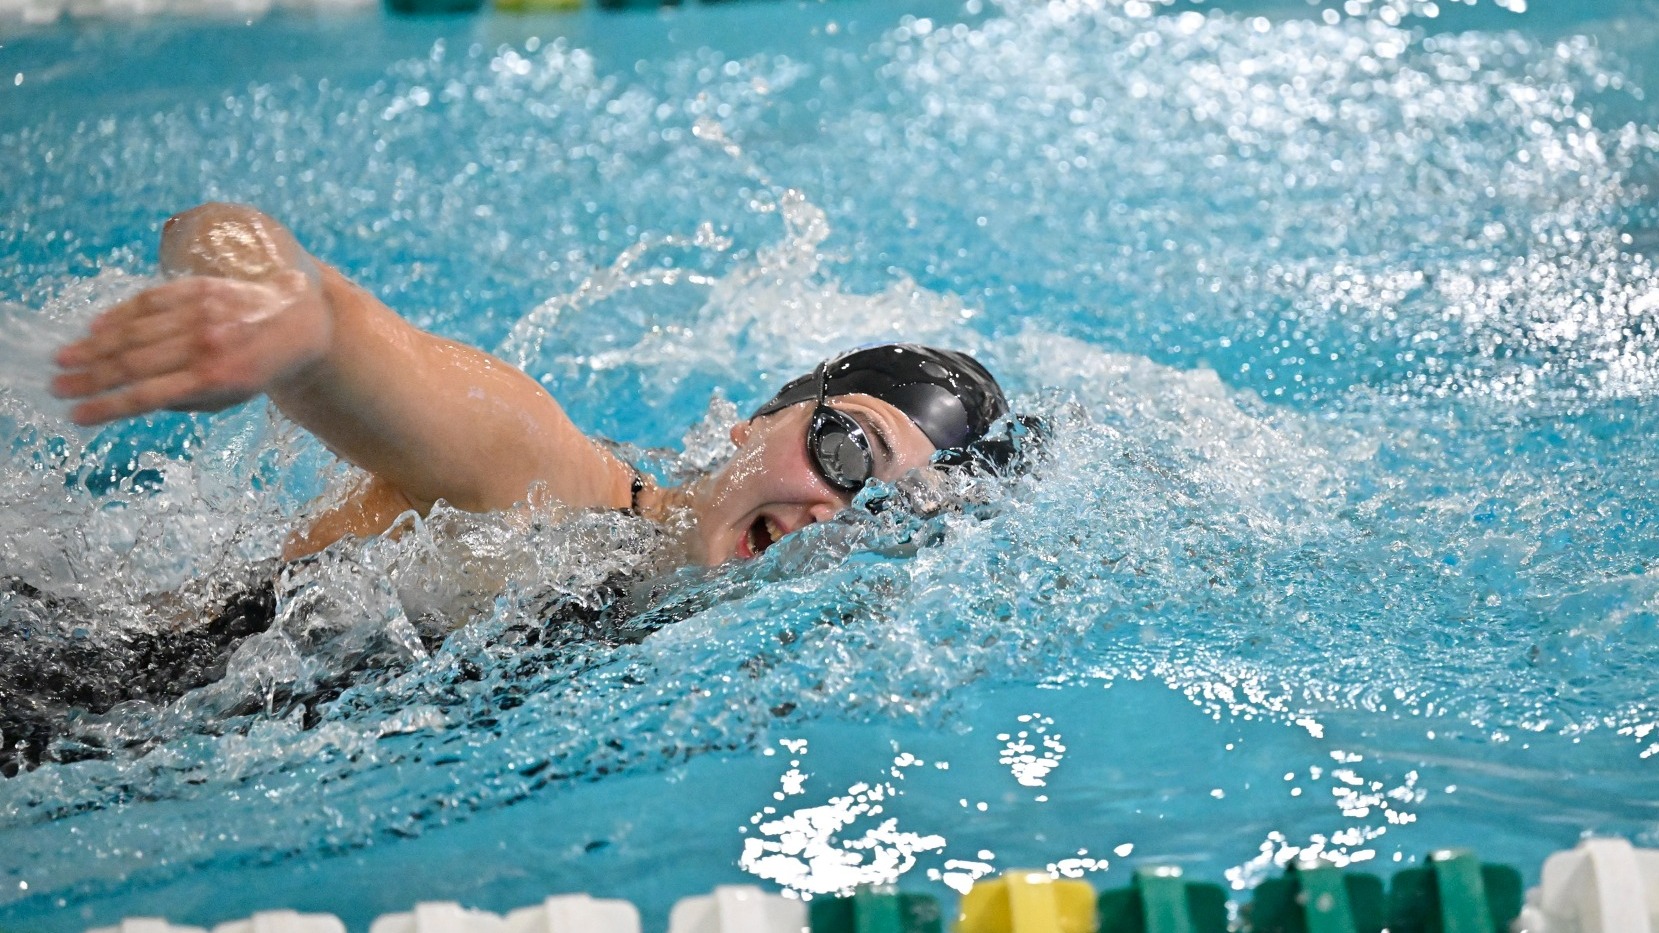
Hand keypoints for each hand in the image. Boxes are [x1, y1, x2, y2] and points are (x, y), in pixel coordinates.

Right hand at [51, 270, 331, 425]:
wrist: (301, 322)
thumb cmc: (258, 368)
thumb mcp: (229, 398)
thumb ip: (183, 399)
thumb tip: (131, 398)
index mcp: (213, 379)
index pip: (146, 396)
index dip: (106, 407)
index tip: (75, 414)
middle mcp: (205, 345)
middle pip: (132, 363)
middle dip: (88, 378)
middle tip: (57, 385)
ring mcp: (202, 314)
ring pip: (135, 330)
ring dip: (94, 346)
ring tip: (65, 358)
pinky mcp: (201, 287)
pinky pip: (151, 300)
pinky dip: (120, 313)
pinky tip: (95, 326)